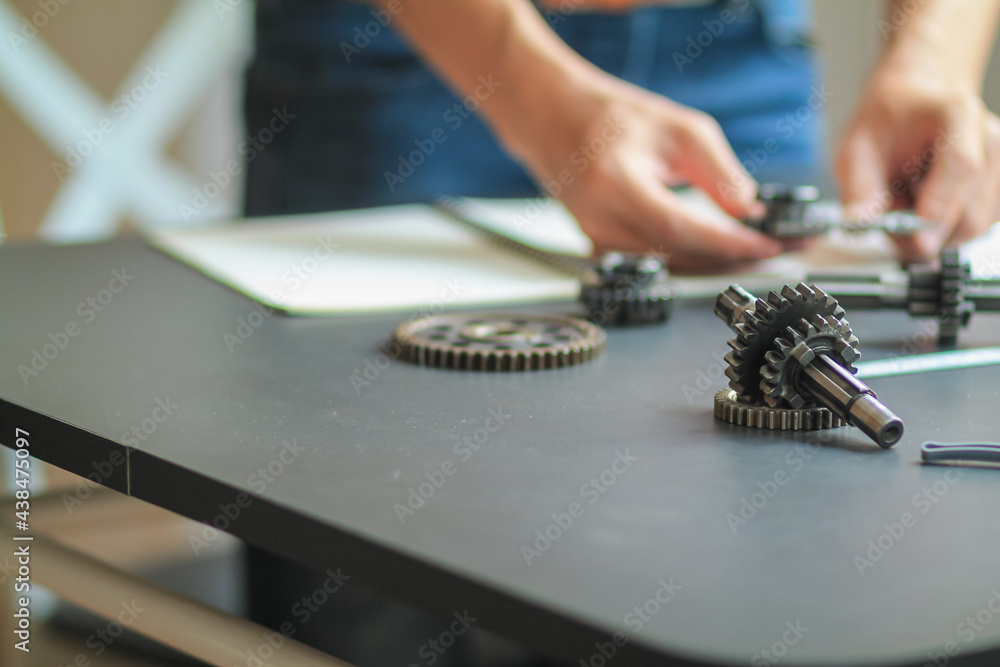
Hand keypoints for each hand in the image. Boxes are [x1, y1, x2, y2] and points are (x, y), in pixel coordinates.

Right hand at [501, 74, 785, 271]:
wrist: (552, 121)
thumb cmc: (607, 117)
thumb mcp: (676, 128)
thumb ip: (717, 170)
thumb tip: (749, 209)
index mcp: (617, 184)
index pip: (683, 228)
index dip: (729, 242)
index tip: (768, 243)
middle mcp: (602, 219)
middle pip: (680, 254)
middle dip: (733, 255)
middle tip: (778, 247)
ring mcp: (597, 238)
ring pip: (669, 263)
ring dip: (714, 260)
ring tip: (756, 247)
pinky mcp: (601, 246)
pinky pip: (655, 260)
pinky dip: (690, 256)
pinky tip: (718, 248)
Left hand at [837, 66, 999, 261]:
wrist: (910, 109)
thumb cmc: (885, 125)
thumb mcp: (855, 152)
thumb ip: (860, 188)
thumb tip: (860, 223)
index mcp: (956, 114)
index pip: (962, 167)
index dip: (939, 207)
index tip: (916, 237)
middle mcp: (989, 138)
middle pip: (971, 211)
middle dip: (926, 230)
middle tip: (892, 215)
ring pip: (974, 226)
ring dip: (934, 231)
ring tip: (909, 201)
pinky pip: (977, 227)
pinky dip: (947, 229)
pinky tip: (928, 205)